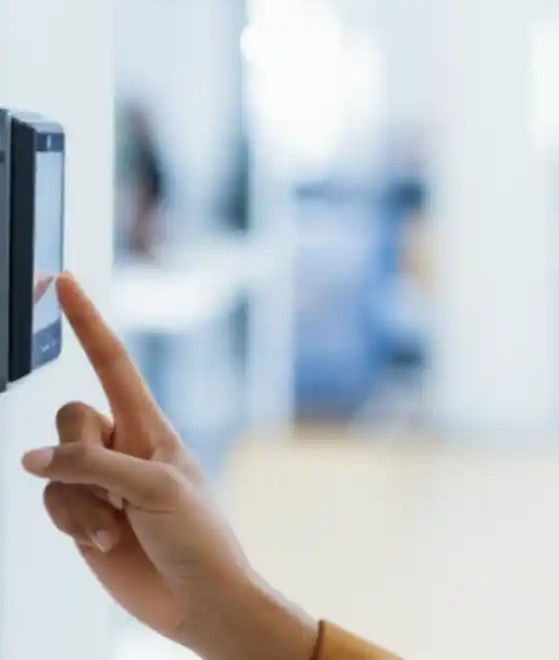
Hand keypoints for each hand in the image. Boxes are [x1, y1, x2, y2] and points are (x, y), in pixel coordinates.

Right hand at [21, 274, 318, 659]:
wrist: (198, 599)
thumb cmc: (199, 539)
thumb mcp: (156, 489)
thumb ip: (93, 466)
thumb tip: (35, 459)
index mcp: (152, 427)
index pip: (113, 364)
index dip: (88, 323)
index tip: (65, 281)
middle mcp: (123, 447)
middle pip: (70, 420)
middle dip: (82, 458)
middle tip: (116, 494)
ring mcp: (101, 482)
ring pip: (53, 467)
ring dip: (79, 504)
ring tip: (117, 530)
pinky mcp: (83, 515)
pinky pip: (51, 500)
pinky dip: (71, 523)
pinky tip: (104, 542)